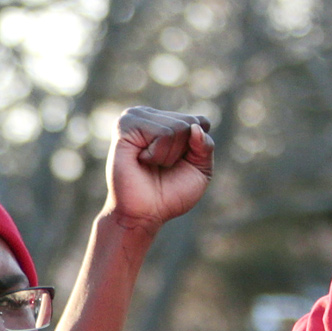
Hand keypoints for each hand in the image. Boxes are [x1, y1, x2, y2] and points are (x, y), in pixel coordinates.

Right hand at [102, 106, 214, 228]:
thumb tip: (194, 127)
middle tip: (160, 167)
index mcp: (165, 121)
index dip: (196, 149)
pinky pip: (163, 133)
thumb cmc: (169, 195)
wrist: (142, 215)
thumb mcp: (200, 170)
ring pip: (178, 127)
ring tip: (149, 164)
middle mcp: (149, 115)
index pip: (200, 121)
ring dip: (168, 155)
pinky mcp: (125, 126)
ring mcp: (135, 117)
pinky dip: (158, 153)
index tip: (176, 165)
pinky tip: (141, 160)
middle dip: (182, 151)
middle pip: (190, 122)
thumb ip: (206, 146)